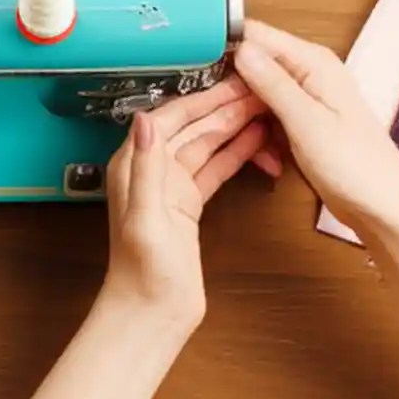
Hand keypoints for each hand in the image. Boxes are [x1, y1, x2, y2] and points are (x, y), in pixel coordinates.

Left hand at [103, 76, 271, 327]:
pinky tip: (256, 140)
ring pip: (207, 146)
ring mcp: (171, 188)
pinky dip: (235, 153)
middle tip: (258, 90)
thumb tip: (142, 120)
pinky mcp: (189, 206)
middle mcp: (150, 172)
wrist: (151, 314)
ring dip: (234, 127)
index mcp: (133, 167)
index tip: (232, 83)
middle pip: (191, 127)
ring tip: (265, 107)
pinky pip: (214, 169)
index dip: (202, 99)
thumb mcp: (145, 216)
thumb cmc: (142, 273)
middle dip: (223, 107)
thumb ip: (145, 167)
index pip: (169, 118)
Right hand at [232, 19, 398, 233]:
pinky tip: (269, 163)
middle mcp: (308, 73)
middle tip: (224, 124)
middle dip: (234, 95)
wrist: (383, 209)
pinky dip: (261, 139)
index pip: (256, 36)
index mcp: (313, 62)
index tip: (200, 74)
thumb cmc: (355, 166)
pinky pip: (267, 120)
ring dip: (246, 122)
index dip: (225, 50)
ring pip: (255, 97)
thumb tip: (240, 47)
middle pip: (251, 68)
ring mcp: (305, 99)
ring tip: (255, 151)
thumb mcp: (307, 123)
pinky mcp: (301, 123)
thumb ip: (272, 83)